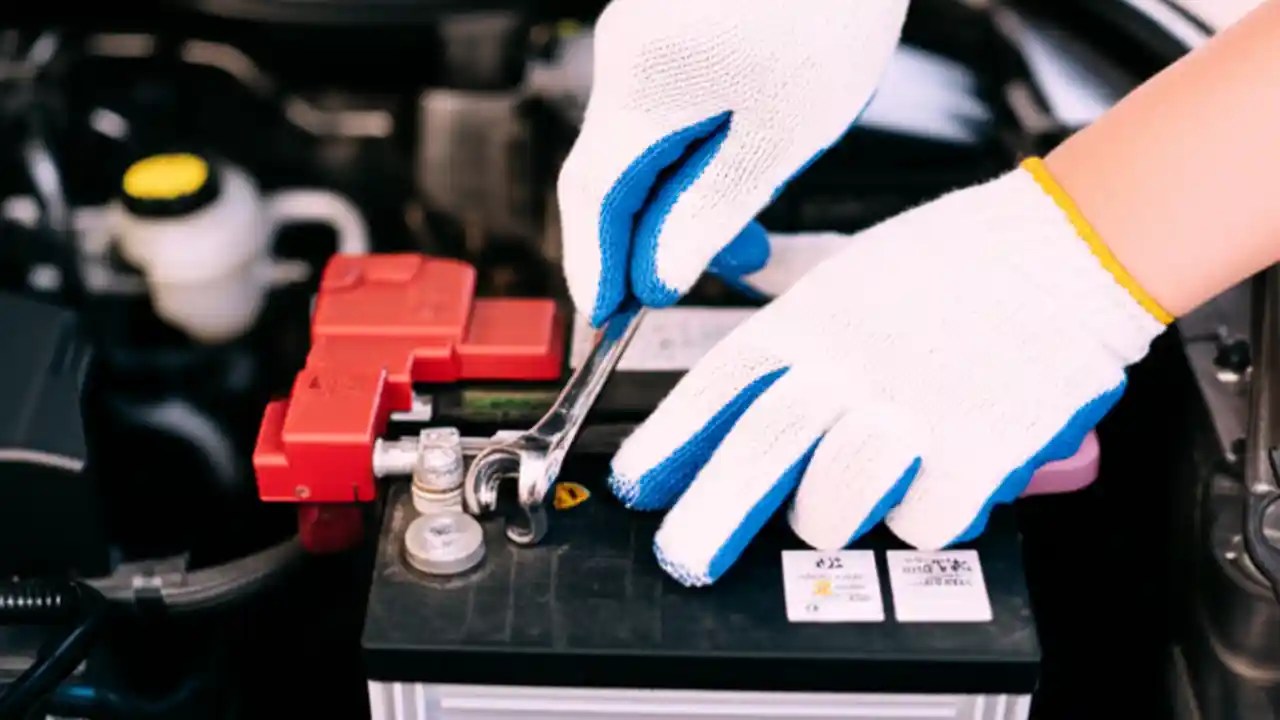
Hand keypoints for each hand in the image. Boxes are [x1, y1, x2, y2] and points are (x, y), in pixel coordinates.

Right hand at [557, 0, 909, 325]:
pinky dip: (683, 159)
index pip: (593, 198)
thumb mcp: (777, 139)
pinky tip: (731, 175)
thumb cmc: (829, 15)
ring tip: (742, 236)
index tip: (605, 316)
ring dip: (672, 201)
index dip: (595, 265)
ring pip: (634, 144)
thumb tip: (658, 276)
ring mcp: (640, 37)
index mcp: (641, 88)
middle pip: (607, 173)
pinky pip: (655, 112)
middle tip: (683, 284)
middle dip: (642, 239)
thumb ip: (709, 215)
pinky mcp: (665, 31)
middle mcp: (623, 56)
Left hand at [608, 159, 1171, 585]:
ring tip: (845, 502)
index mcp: (811, 322)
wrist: (1068, 249)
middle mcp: (850, 368)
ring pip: (833, 508)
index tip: (639, 487)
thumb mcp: (847, 261)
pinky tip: (934, 484)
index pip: (715, 391)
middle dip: (708, 521)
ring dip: (829, 518)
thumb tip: (733, 295)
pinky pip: (923, 524)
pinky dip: (921, 519)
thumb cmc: (959, 259)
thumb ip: (783, 291)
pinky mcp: (979, 451)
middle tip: (686, 557)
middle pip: (757, 458)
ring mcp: (914, 412)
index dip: (669, 446)